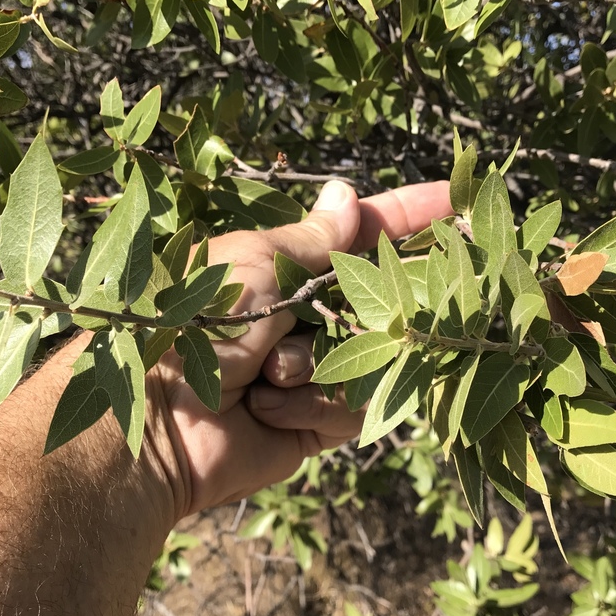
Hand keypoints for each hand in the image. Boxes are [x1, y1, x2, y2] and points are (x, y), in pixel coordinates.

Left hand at [141, 180, 451, 520]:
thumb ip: (316, 240)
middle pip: (382, 299)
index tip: (460, 198)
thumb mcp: (256, 264)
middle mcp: (307, 314)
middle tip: (365, 310)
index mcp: (287, 266)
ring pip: (373, 356)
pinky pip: (353, 405)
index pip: (363, 234)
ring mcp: (316, 368)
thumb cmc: (196, 324)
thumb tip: (347, 192)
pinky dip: (311, 404)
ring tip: (266, 374)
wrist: (155, 423)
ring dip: (318, 362)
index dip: (410, 217)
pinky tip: (266, 408)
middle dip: (382, 305)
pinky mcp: (317, 419)